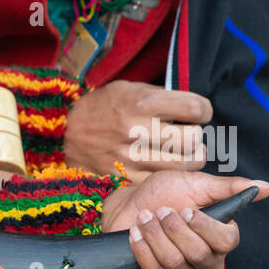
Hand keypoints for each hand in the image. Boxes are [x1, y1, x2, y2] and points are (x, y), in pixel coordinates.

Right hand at [64, 80, 212, 180]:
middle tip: (191, 136)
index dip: (204, 111)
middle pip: (193, 139)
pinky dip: (171, 175)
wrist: (65, 132)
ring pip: (184, 165)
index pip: (194, 108)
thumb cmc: (102, 107)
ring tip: (186, 153)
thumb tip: (193, 107)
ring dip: (192, 159)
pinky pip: (163, 180)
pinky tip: (167, 166)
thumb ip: (160, 96)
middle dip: (198, 137)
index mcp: (141, 102)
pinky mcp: (127, 177)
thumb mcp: (128, 88)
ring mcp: (132, 156)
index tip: (199, 114)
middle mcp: (138, 129)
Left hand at [101, 170, 268, 268]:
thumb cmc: (165, 194)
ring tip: (144, 218)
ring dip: (155, 237)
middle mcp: (209, 264)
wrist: (130, 207)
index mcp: (222, 240)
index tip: (186, 210)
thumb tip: (266, 187)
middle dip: (173, 229)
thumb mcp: (196, 185)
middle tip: (160, 211)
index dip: (205, 227)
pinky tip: (135, 235)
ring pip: (176, 265)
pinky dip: (143, 252)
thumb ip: (230, 187)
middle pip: (198, 254)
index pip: (227, 241)